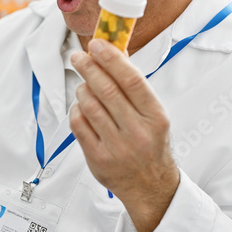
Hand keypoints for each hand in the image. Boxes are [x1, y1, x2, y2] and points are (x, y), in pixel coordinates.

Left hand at [69, 38, 180, 231]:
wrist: (150, 186)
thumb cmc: (150, 143)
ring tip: (83, 84)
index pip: (132, 80)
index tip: (97, 44)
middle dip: (89, 68)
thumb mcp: (153, 116)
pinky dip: (76, 109)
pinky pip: (78, 124)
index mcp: (155, 117)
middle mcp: (137, 132)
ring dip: (82, 89)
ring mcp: (116, 147)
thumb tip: (115, 52)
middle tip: (79, 57)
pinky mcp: (97, 158)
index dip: (112, 59)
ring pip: (89, 106)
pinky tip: (81, 106)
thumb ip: (134, 88)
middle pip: (106, 90)